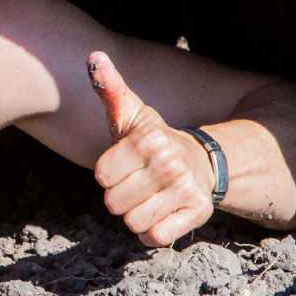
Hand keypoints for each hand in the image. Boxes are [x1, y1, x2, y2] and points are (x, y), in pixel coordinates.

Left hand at [87, 52, 213, 246]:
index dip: (109, 174)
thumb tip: (94, 57)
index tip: (125, 164)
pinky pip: (155, 238)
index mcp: (148, 139)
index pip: (101, 176)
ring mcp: (185, 189)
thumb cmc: (153, 142)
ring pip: (133, 222)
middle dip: (121, 196)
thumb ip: (111, 90)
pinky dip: (153, 232)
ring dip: (136, 214)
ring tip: (150, 197)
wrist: (202, 162)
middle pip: (113, 203)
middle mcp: (169, 163)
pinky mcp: (198, 213)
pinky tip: (162, 213)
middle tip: (138, 182)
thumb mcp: (132, 115)